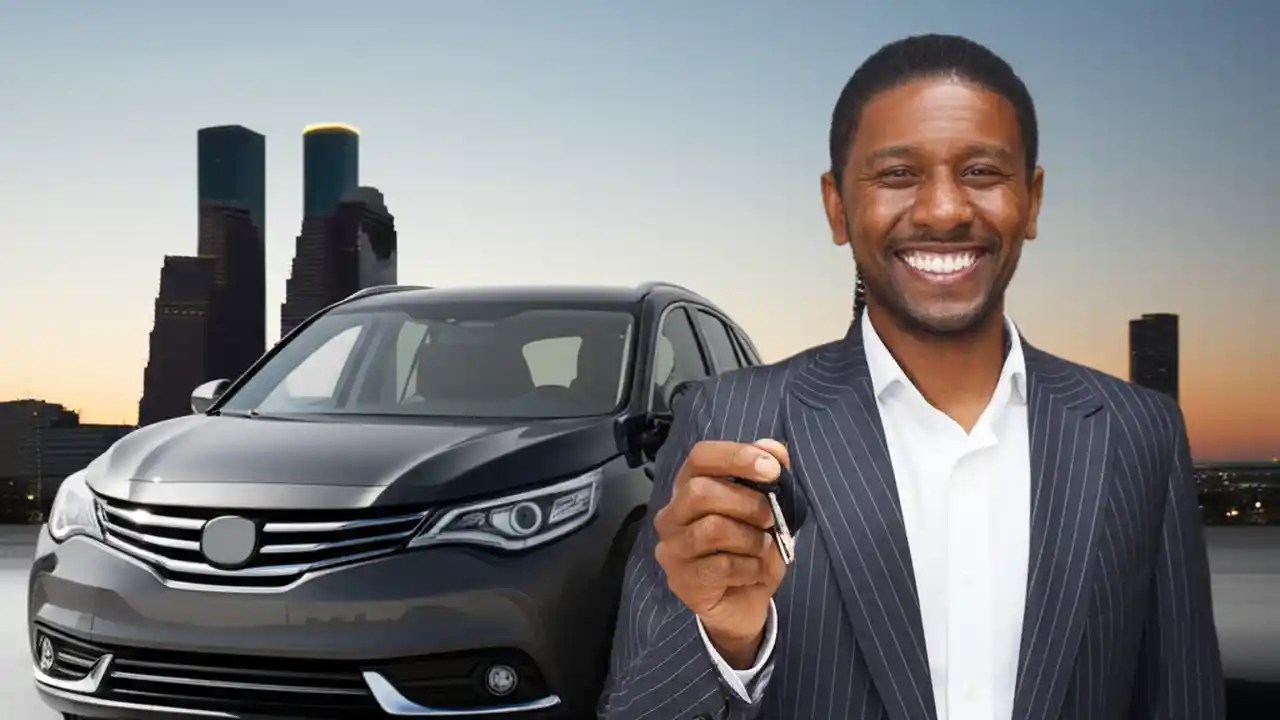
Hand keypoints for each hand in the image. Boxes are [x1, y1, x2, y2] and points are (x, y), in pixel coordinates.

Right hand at [653, 438, 790, 668]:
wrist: (744, 605)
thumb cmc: (751, 551)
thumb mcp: (769, 512)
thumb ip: (770, 479)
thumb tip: (775, 448)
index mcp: (690, 487)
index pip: (701, 457)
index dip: (736, 456)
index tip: (772, 469)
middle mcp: (672, 515)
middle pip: (700, 492)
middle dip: (747, 502)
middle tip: (770, 518)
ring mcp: (672, 549)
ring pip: (711, 529)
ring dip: (750, 538)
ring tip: (762, 548)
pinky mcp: (681, 581)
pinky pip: (719, 566)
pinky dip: (748, 567)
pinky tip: (753, 572)